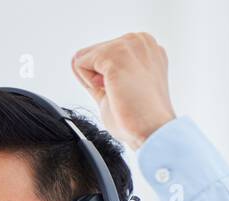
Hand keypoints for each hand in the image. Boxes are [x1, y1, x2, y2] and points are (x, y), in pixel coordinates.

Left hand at [71, 32, 176, 149]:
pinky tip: (114, 92)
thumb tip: (75, 60)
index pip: (106, 56)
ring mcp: (129, 43)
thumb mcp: (118, 89)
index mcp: (146, 49)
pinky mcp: (115, 51)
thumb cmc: (141, 120)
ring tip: (121, 94)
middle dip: (101, 79)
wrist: (153, 131)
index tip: (130, 93)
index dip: (109, 80)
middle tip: (125, 96)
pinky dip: (90, 84)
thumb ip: (99, 73)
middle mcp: (141, 40)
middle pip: (95, 54)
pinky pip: (80, 64)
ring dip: (96, 82)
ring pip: (86, 58)